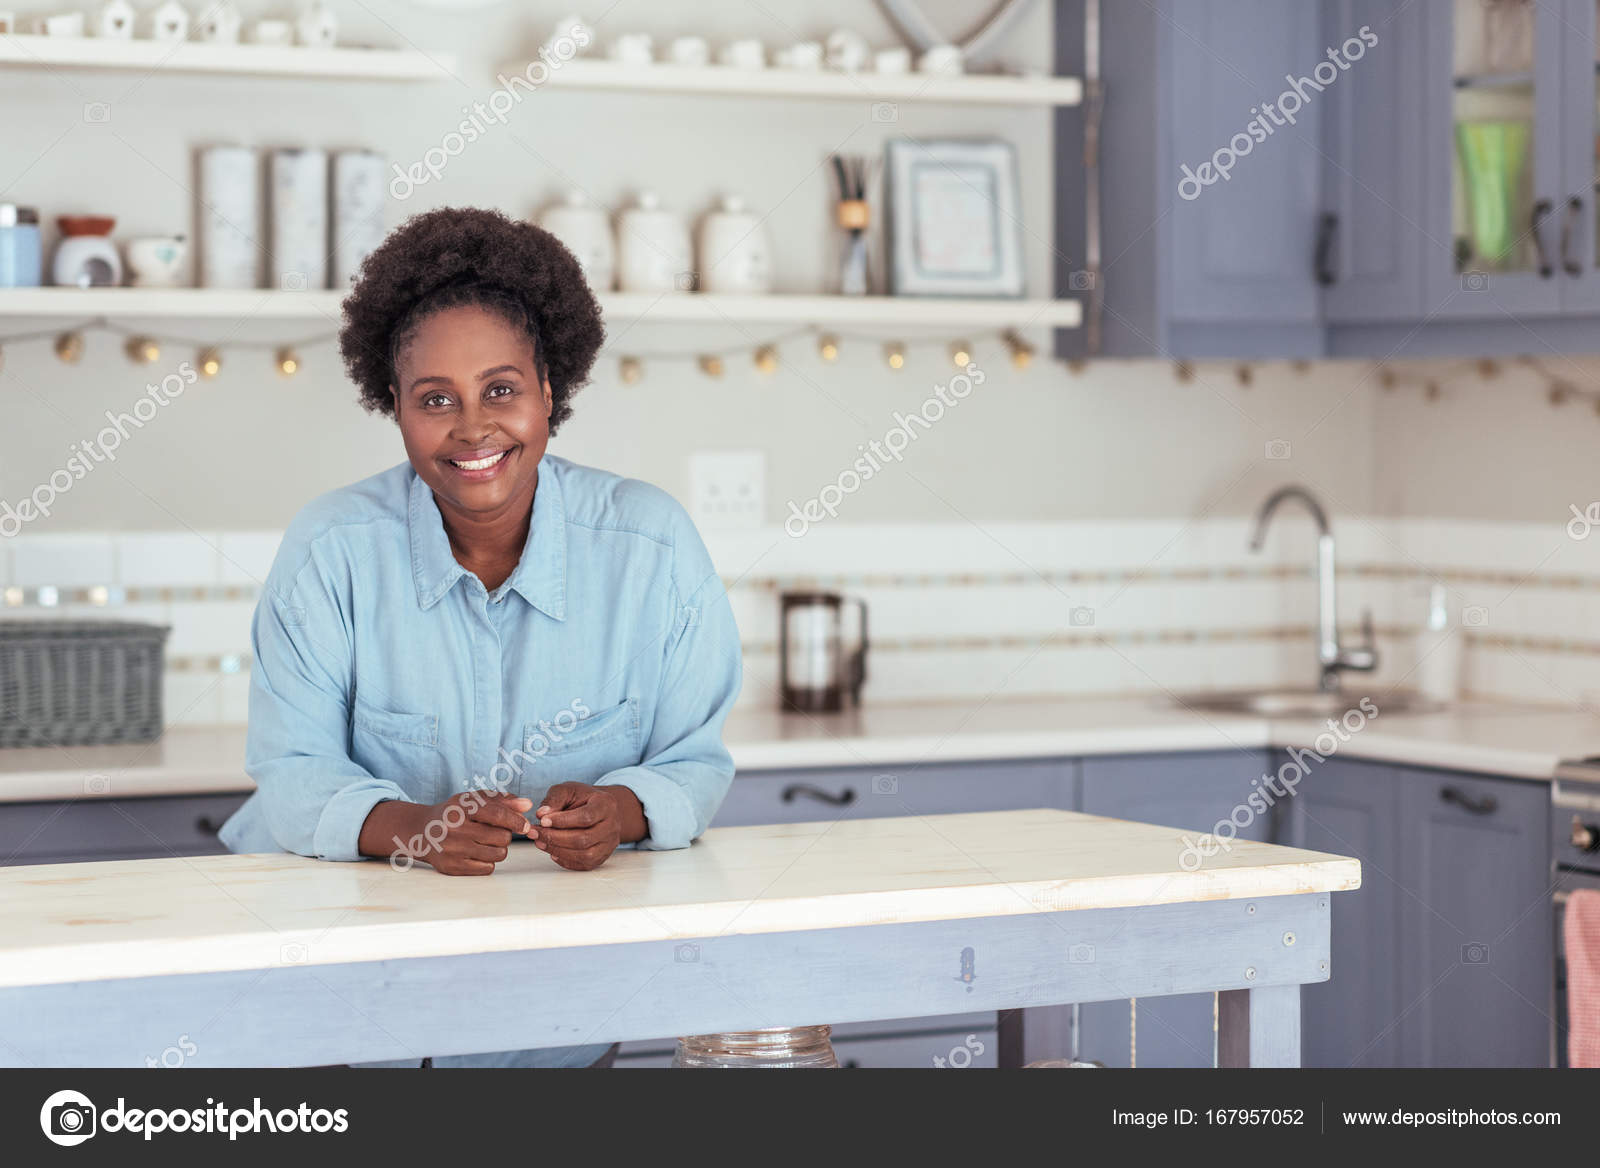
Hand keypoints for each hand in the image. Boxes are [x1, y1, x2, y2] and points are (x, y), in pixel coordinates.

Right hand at [359, 792, 536, 875]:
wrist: (422, 831)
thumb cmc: (455, 813)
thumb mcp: (474, 800)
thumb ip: (502, 800)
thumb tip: (527, 804)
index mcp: (461, 807)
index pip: (497, 814)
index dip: (517, 821)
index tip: (526, 826)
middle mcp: (454, 828)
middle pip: (502, 837)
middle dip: (506, 834)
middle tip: (495, 831)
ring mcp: (452, 849)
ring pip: (498, 854)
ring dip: (499, 849)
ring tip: (486, 842)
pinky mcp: (451, 867)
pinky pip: (487, 868)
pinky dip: (488, 861)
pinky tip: (477, 853)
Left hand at [532, 783, 644, 870]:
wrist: (598, 809)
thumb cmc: (582, 799)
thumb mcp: (568, 790)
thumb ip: (554, 799)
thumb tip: (542, 814)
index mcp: (606, 804)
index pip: (586, 817)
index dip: (563, 821)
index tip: (542, 820)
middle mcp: (612, 825)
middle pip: (584, 839)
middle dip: (555, 838)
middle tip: (535, 833)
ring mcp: (609, 843)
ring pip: (585, 855)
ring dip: (558, 850)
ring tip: (539, 842)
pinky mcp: (603, 856)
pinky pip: (584, 864)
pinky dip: (566, 861)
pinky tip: (552, 852)